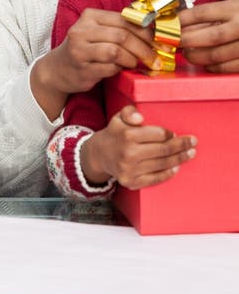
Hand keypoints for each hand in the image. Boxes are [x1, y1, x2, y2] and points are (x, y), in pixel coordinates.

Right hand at [34, 9, 157, 118]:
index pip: (124, 20)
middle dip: (143, 48)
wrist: (58, 69)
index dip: (145, 31)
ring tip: (136, 64)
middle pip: (122, 36)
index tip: (159, 42)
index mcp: (90, 16)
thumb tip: (153, 31)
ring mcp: (79, 49)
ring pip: (115, 51)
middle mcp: (82, 30)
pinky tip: (121, 70)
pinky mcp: (81, 68)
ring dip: (132, 60)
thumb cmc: (85, 49)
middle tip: (154, 58)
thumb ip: (119, 28)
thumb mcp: (98, 32)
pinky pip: (109, 68)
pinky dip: (120, 70)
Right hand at [80, 105, 196, 189]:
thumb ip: (129, 112)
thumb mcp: (119, 117)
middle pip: (163, 150)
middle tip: (193, 142)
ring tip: (190, 154)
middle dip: (182, 146)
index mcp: (127, 135)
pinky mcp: (132, 182)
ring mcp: (130, 169)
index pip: (158, 134)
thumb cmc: (115, 134)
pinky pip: (155, 178)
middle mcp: (129, 153)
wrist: (99, 155)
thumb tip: (140, 118)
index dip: (170, 134)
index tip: (176, 134)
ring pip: (162, 164)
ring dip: (179, 159)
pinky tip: (176, 167)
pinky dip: (168, 173)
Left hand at [181, 0, 238, 71]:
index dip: (183, 20)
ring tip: (188, 54)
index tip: (170, 24)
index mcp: (236, 7)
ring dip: (198, 56)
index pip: (203, 13)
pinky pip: (230, 67)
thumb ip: (214, 14)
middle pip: (210, 36)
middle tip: (174, 42)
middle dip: (187, 41)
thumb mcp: (234, 5)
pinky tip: (206, 65)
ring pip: (218, 55)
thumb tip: (182, 22)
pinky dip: (215, 67)